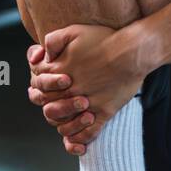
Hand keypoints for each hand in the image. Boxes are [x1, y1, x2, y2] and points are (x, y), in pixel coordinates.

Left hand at [28, 25, 146, 154]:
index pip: (38, 87)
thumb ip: (53, 41)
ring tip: (69, 119)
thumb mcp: (74, 31)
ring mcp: (87, 104)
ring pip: (64, 126)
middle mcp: (70, 91)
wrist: (132, 51)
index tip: (47, 88)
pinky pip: (88, 133)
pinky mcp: (103, 113)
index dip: (39, 88)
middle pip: (48, 108)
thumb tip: (43, 55)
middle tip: (58, 103)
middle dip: (50, 107)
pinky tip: (80, 137)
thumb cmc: (105, 40)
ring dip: (63, 124)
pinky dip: (81, 139)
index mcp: (60, 73)